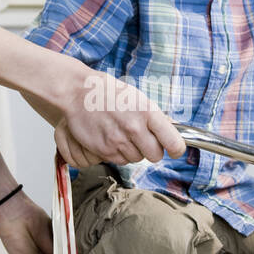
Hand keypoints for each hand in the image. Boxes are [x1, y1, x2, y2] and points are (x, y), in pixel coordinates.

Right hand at [55, 70, 186, 168]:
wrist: (77, 92)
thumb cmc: (107, 92)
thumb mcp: (137, 98)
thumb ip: (154, 117)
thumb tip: (172, 131)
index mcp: (147, 112)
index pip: (173, 142)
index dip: (176, 148)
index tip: (175, 149)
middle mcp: (134, 128)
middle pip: (155, 156)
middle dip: (151, 150)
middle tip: (142, 139)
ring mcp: (118, 141)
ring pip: (136, 159)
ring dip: (132, 151)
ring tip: (121, 134)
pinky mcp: (104, 150)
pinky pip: (119, 160)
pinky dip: (117, 153)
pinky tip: (110, 138)